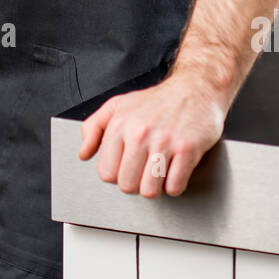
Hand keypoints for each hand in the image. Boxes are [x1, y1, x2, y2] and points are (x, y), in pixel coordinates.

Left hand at [78, 69, 227, 198]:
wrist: (194, 88)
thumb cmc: (156, 101)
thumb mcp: (117, 106)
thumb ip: (93, 128)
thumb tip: (84, 153)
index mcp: (120, 124)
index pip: (106, 173)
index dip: (117, 174)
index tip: (127, 166)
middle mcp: (140, 132)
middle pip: (127, 185)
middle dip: (136, 182)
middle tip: (144, 169)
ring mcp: (164, 141)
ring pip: (150, 190)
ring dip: (156, 186)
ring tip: (159, 171)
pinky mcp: (187, 148)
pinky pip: (175, 186)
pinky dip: (175, 185)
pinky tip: (175, 170)